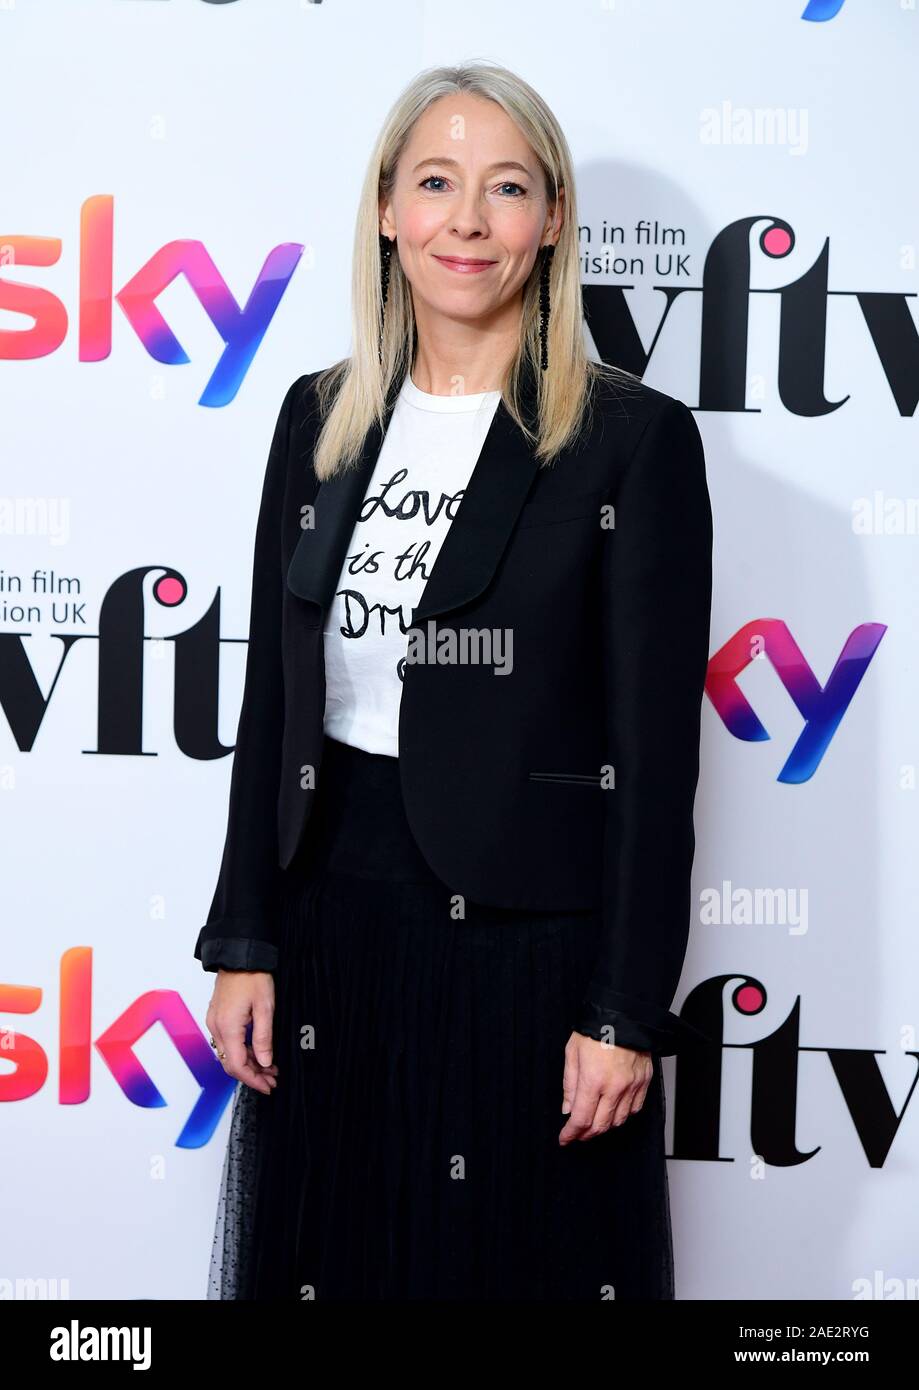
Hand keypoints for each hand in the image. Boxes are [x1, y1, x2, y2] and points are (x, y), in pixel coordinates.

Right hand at [206, 970, 278, 1094]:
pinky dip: (242, 1051)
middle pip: (231, 1063)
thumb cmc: (253, 977)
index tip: (268, 1086)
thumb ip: (263, 1038)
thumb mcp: (265, 1008)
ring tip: (270, 1068)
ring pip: (229, 1054)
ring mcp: (215, 1022)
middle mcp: (216, 1027)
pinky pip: (228, 1042)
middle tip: (272, 1080)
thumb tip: (265, 1062)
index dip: (253, 1079)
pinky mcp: (218, 1017)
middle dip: (252, 1075)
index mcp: (227, 1027)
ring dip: (249, 1063)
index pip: (237, 1065)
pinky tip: (258, 1053)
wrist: (239, 955)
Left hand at [559, 1030, 652, 1144]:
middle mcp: (614, 1086)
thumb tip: (568, 1109)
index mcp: (593, 1079)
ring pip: (619, 1121)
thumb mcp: (572, 1053)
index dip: (571, 1133)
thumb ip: (570, 1085)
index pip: (581, 1119)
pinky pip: (635, 1109)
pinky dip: (622, 1115)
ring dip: (604, 1126)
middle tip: (577, 1134)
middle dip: (586, 1134)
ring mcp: (632, 1086)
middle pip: (600, 1125)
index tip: (564, 1138)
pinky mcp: (644, 1082)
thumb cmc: (596, 1028)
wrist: (624, 1014)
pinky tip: (613, 1111)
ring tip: (593, 1123)